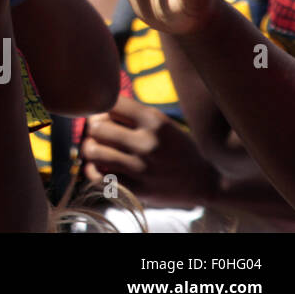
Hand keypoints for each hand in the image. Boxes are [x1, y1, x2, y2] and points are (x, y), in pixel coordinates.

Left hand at [81, 96, 218, 207]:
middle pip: (96, 127)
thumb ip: (131, 115)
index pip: (110, 103)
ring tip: (97, 150)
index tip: (104, 116)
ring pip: (93, 151)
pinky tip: (99, 168)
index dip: (101, 109)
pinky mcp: (137, 189)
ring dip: (90, 149)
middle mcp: (147, 143)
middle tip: (98, 134)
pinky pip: (99, 177)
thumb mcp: (162, 124)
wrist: (203, 182)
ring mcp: (141, 168)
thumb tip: (93, 110)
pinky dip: (93, 171)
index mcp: (154, 121)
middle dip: (93, 129)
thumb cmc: (176, 148)